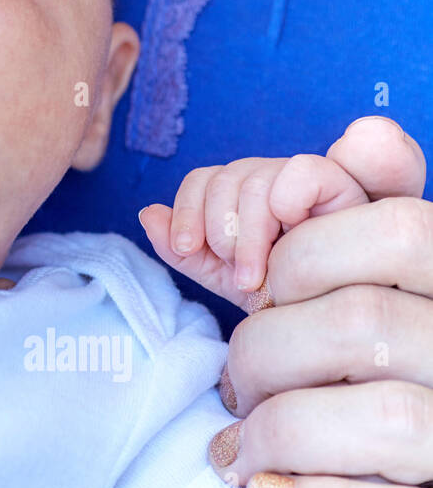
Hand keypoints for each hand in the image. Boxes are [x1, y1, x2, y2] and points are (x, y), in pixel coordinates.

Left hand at [138, 151, 368, 306]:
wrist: (327, 317)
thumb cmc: (280, 294)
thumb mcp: (222, 276)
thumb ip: (182, 249)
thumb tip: (147, 213)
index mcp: (241, 193)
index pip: (201, 178)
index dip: (186, 212)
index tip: (188, 249)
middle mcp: (271, 177)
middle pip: (223, 178)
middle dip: (219, 232)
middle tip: (237, 273)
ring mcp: (305, 178)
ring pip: (254, 180)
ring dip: (249, 236)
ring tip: (258, 274)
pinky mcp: (340, 183)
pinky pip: (300, 170)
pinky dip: (286, 203)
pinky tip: (291, 239)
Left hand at [166, 118, 432, 487]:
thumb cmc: (326, 394)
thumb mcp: (307, 312)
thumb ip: (255, 257)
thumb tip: (153, 215)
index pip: (403, 228)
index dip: (304, 251)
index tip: (255, 284)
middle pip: (367, 321)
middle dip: (266, 347)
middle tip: (237, 381)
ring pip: (381, 417)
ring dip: (277, 430)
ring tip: (240, 449)